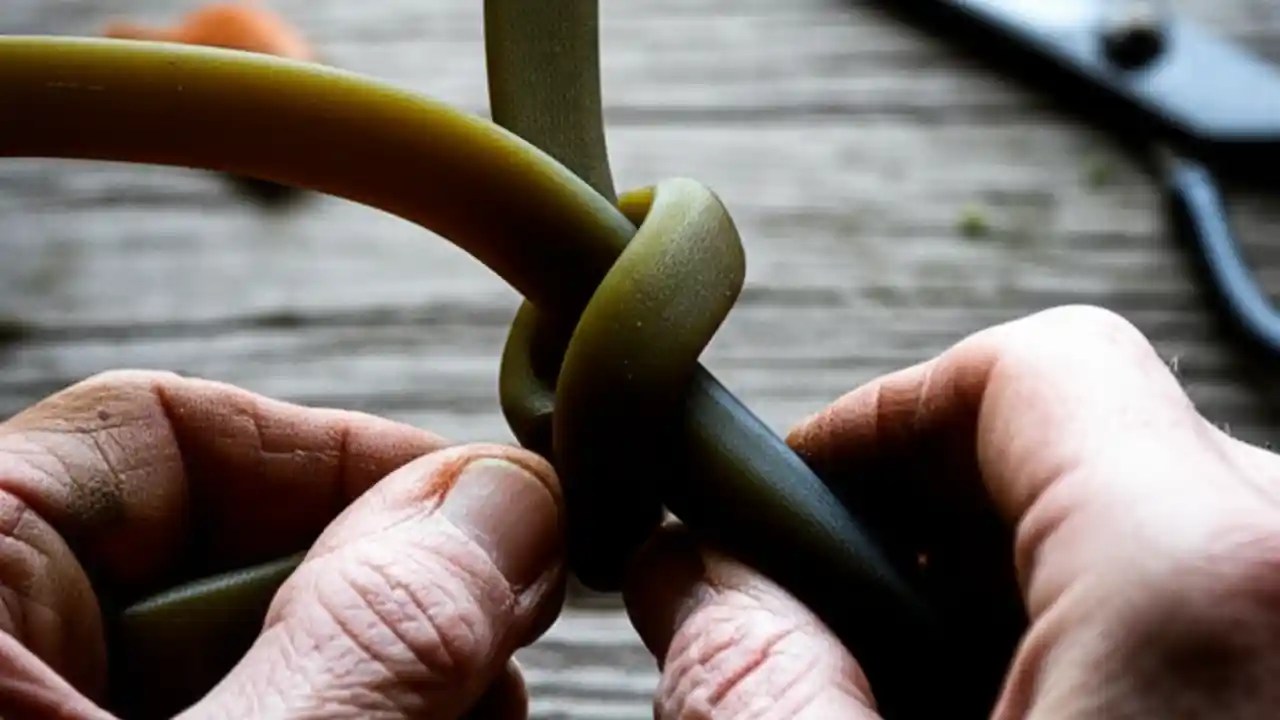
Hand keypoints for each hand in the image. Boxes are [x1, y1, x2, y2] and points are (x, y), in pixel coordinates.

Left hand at [0, 370, 564, 718]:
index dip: (337, 451)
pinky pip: (269, 717)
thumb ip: (366, 637)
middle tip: (497, 649)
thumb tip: (508, 504)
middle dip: (395, 593)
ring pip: (269, 654)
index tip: (483, 506)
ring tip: (478, 713)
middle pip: (236, 550)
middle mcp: (14, 653)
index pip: (151, 431)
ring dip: (398, 671)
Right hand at [622, 306, 1279, 717]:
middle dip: (935, 514)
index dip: (886, 416)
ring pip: (1149, 529)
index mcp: (1202, 586)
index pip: (1037, 367)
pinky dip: (1097, 637)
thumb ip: (755, 683)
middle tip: (843, 622)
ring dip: (1009, 588)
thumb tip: (692, 579)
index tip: (800, 495)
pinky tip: (1026, 719)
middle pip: (1093, 443)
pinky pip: (1208, 602)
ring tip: (927, 698)